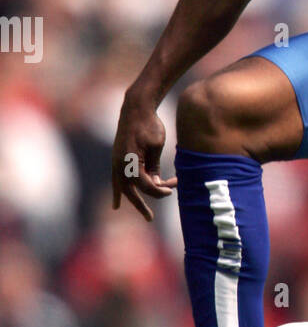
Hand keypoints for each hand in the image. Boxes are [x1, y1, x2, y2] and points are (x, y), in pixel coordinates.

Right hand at [111, 96, 177, 220]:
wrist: (136, 108)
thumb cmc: (149, 125)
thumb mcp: (157, 146)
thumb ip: (155, 167)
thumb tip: (156, 184)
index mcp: (131, 162)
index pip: (146, 185)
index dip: (159, 190)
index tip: (172, 187)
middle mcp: (120, 164)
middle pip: (131, 191)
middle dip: (141, 205)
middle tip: (150, 218)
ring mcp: (117, 162)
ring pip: (124, 187)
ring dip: (134, 198)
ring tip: (143, 213)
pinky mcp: (118, 158)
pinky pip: (118, 179)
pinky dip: (118, 191)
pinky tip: (115, 204)